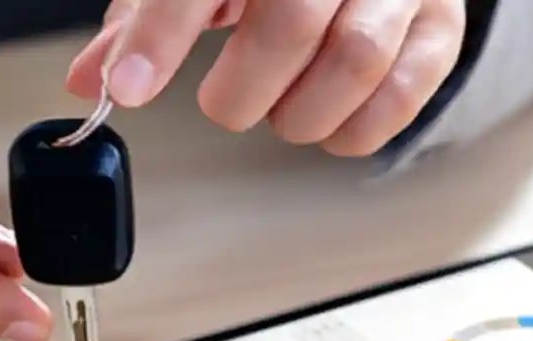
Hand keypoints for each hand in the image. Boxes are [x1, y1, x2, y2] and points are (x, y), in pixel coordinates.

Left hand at [66, 0, 465, 156]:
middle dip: (243, 90)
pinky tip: (328, 122)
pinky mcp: (441, 19)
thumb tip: (91, 81)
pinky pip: (406, 90)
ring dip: (303, 112)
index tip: (130, 90)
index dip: (161, 35)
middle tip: (225, 104)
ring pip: (357, 59)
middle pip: (292, 22)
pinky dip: (356, 128)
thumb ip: (146, 22)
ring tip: (283, 110)